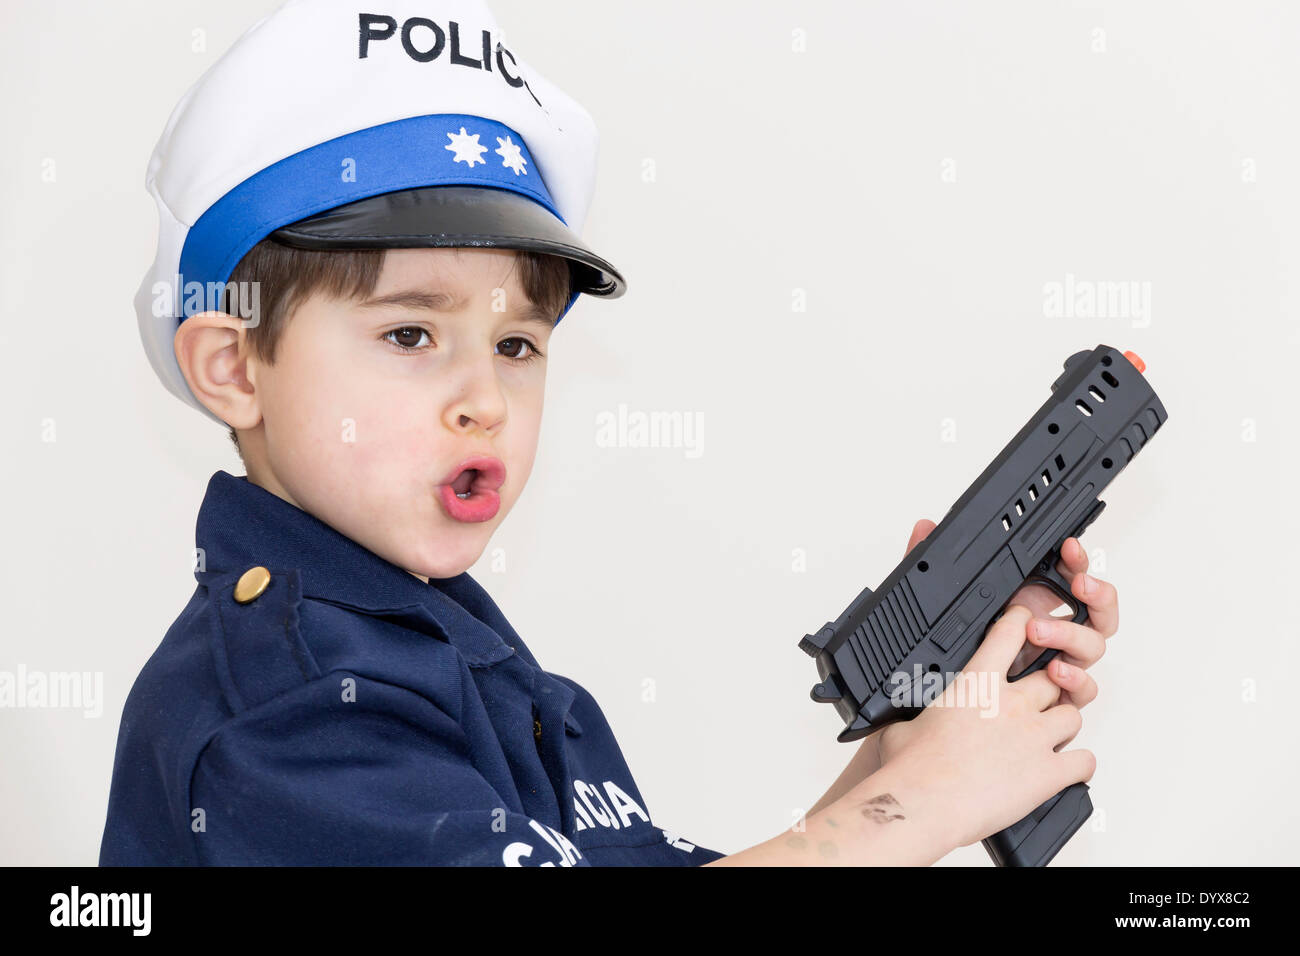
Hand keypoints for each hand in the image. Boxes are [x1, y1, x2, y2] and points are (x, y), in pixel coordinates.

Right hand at [868, 602, 1096, 849]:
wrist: (926, 802)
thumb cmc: (912, 767)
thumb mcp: (904, 725)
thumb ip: (917, 717)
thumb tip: (904, 725)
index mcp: (976, 683)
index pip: (1009, 634)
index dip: (1021, 622)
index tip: (1025, 621)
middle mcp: (1013, 704)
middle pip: (1051, 678)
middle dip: (1047, 687)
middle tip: (1033, 701)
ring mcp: (1035, 737)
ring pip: (1073, 715)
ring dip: (1063, 724)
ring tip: (1048, 736)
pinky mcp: (1048, 773)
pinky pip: (1084, 762)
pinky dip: (1079, 765)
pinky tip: (1066, 769)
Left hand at [905, 518, 1117, 709]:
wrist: (942, 706)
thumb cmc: (952, 654)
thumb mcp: (941, 605)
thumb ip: (933, 565)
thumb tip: (924, 526)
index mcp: (1034, 601)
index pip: (1072, 574)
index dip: (1078, 559)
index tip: (1067, 547)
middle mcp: (1054, 630)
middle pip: (1098, 610)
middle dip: (1096, 593)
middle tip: (1078, 585)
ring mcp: (1059, 662)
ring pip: (1093, 645)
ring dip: (1073, 634)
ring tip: (1039, 631)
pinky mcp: (1057, 695)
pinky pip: (1084, 688)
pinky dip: (1077, 679)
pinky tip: (1055, 672)